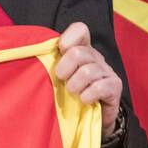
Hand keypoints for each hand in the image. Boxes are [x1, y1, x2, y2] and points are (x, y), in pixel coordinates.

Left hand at [53, 21, 122, 139]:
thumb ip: (50, 63)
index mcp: (82, 50)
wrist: (91, 117)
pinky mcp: (114, 87)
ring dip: (74, 85)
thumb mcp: (59, 76)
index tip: (59, 51)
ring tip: (72, 92)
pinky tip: (83, 100)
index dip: (68, 38)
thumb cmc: (70, 95)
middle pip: (78, 52)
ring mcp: (107, 71)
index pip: (80, 29)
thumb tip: (33, 56)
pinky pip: (99, 87)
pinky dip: (87, 95)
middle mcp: (96, 57)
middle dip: (64, 68)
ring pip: (87, 71)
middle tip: (61, 79)